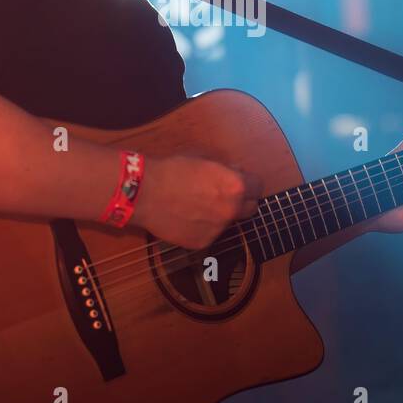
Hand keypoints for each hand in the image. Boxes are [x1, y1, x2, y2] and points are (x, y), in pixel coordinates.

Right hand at [131, 156, 261, 249]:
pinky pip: (209, 234)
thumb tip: (236, 172)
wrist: (145, 193)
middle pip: (251, 209)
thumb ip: (225, 168)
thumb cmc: (173, 169)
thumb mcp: (204, 158)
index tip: (241, 181)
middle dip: (242, 201)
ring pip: (228, 222)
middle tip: (226, 195)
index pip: (258, 187)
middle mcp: (231, 211)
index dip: (249, 182)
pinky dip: (203, 227)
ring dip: (221, 215)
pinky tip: (186, 217)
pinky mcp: (202, 243)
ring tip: (197, 206)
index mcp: (235, 187)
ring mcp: (218, 230)